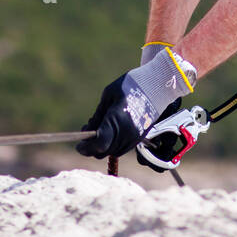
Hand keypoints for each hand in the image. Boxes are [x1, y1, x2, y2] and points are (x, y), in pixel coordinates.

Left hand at [76, 47, 195, 159]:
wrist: (158, 84)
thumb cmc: (131, 84)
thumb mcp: (109, 94)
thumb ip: (98, 115)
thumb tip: (88, 131)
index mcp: (118, 119)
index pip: (99, 143)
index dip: (86, 148)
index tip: (79, 145)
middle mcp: (127, 132)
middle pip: (104, 151)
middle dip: (91, 147)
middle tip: (85, 133)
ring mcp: (135, 137)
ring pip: (113, 152)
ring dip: (102, 146)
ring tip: (97, 129)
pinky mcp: (140, 137)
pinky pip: (122, 148)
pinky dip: (113, 144)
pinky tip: (109, 131)